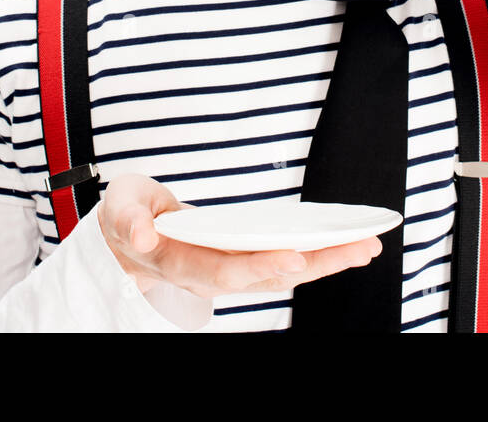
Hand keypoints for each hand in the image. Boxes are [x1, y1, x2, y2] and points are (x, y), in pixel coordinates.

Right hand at [97, 173, 382, 297]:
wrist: (128, 239)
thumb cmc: (131, 217)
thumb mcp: (122, 210)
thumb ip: (131, 221)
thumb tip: (143, 237)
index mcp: (180, 262)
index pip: (223, 270)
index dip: (258, 265)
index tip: (293, 256)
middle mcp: (211, 275)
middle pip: (267, 277)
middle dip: (314, 265)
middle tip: (356, 250)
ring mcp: (231, 271)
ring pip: (282, 274)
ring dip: (326, 263)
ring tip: (365, 247)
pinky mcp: (244, 261)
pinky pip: (284, 262)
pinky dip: (317, 256)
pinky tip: (347, 247)